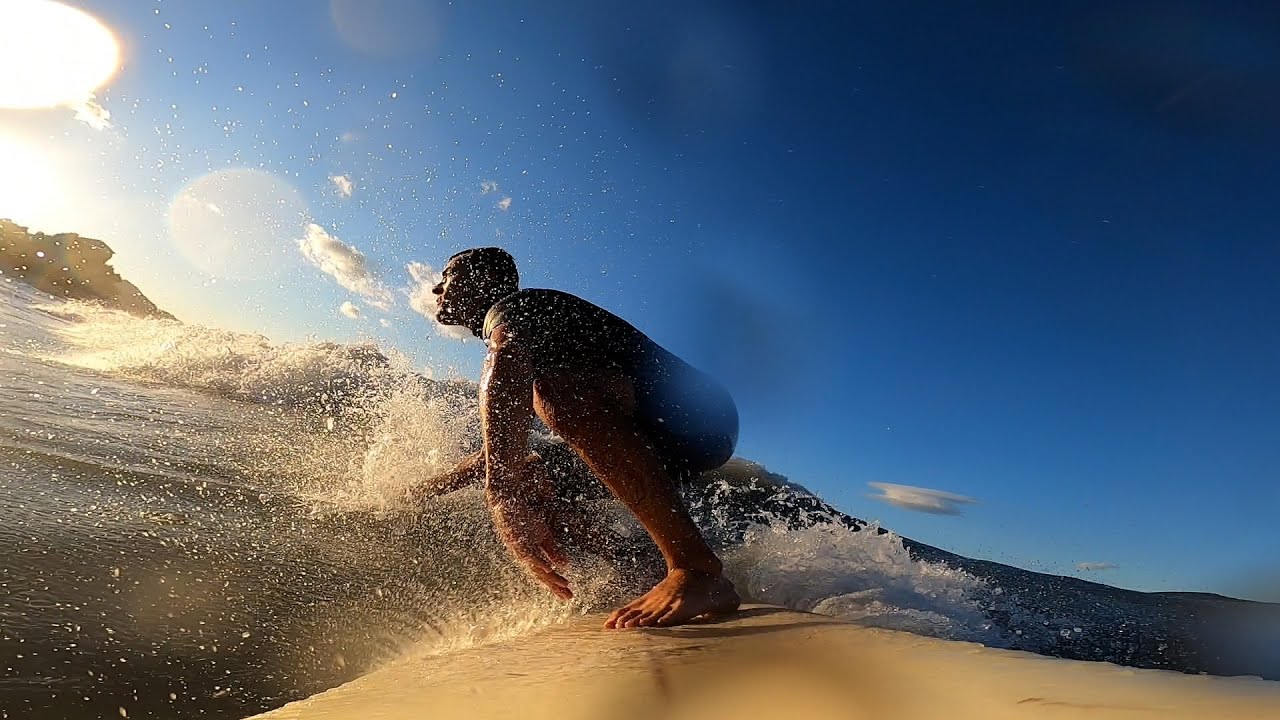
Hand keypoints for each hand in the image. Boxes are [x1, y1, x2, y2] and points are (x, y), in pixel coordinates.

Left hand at [487, 459, 571, 598]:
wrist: (508, 497)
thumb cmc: (523, 515)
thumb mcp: (543, 534)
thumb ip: (552, 550)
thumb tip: (564, 565)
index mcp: (530, 555)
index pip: (545, 574)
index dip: (556, 585)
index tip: (569, 596)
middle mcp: (523, 555)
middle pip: (540, 574)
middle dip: (555, 586)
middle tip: (568, 597)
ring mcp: (519, 547)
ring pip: (535, 567)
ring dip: (548, 577)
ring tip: (561, 586)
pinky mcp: (516, 537)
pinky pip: (528, 553)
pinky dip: (538, 562)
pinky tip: (548, 569)